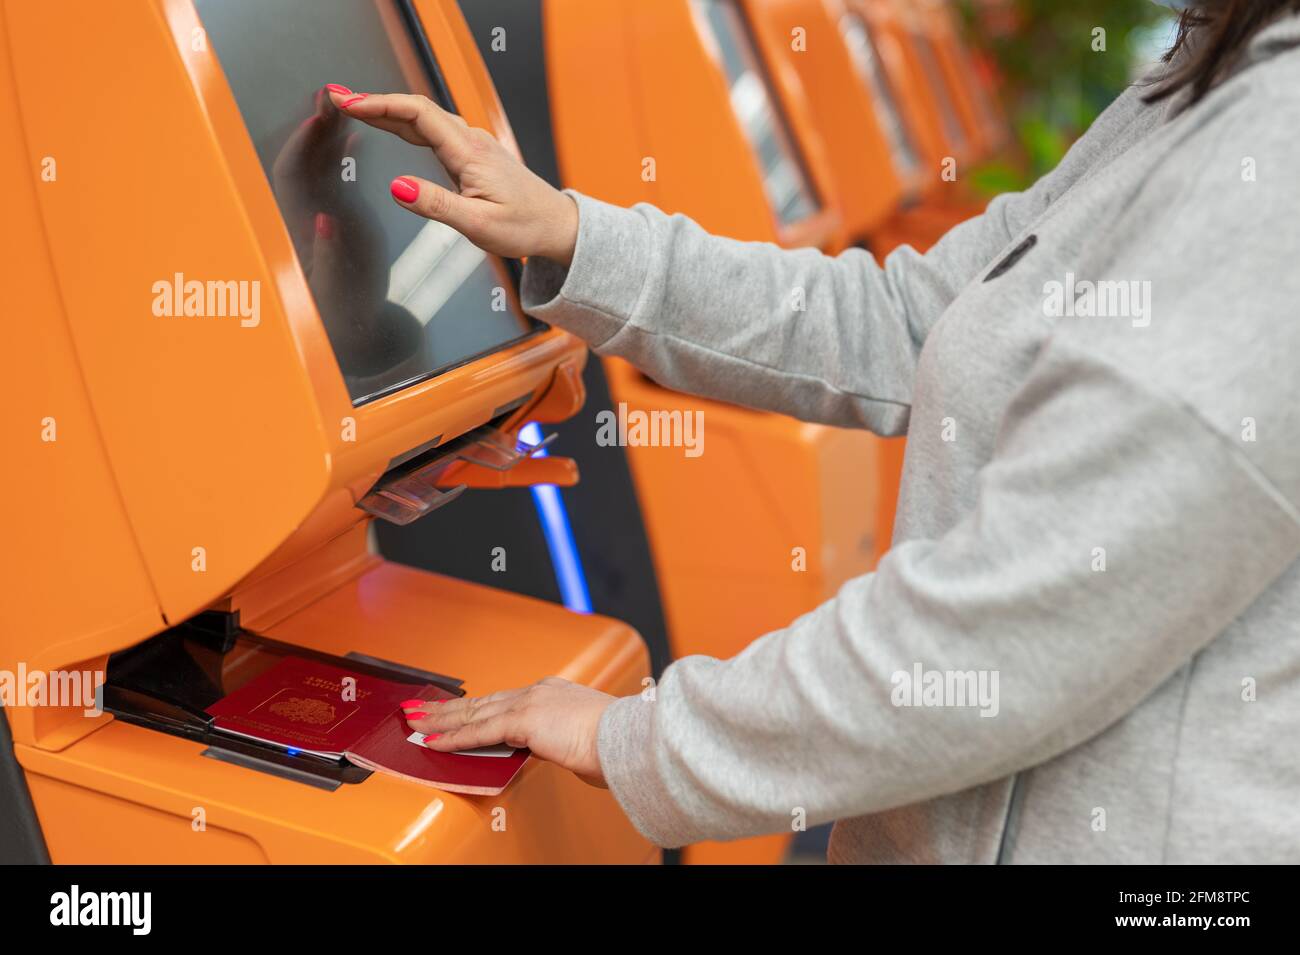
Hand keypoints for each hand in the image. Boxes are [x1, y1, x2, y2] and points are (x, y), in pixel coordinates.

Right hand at [326, 87, 578, 264]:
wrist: (558, 226)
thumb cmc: (526, 227)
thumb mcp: (478, 225)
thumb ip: (436, 205)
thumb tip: (398, 186)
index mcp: (470, 153)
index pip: (417, 114)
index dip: (379, 104)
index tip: (349, 103)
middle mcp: (472, 142)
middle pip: (417, 110)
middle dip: (375, 102)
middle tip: (339, 100)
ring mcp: (474, 146)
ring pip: (425, 119)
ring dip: (389, 111)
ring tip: (356, 109)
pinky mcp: (475, 155)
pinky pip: (434, 130)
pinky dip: (407, 124)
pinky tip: (393, 126)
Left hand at [403, 677, 615, 786]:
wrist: (629, 739)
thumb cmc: (618, 744)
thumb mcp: (584, 740)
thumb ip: (562, 742)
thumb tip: (560, 751)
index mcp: (554, 693)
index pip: (504, 700)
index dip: (477, 705)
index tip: (458, 708)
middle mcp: (539, 692)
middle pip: (482, 701)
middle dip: (448, 706)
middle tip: (420, 707)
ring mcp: (530, 704)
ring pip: (474, 712)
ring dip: (440, 718)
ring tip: (415, 721)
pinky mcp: (524, 721)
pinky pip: (479, 732)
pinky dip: (453, 737)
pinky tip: (434, 740)